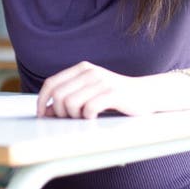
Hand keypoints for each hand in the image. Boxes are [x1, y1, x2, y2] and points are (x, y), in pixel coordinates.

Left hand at [36, 61, 150, 119]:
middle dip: (60, 113)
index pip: (51, 83)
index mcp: (82, 68)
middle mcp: (90, 72)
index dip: (42, 100)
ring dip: (74, 117)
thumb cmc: (115, 97)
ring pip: (70, 103)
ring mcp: (102, 81)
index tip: (42, 114)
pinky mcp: (113, 93)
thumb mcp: (89, 94)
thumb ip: (69, 98)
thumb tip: (45, 111)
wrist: (147, 94)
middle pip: (58, 95)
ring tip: (85, 117)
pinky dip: (88, 118)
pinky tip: (95, 118)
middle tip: (71, 119)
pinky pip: (88, 109)